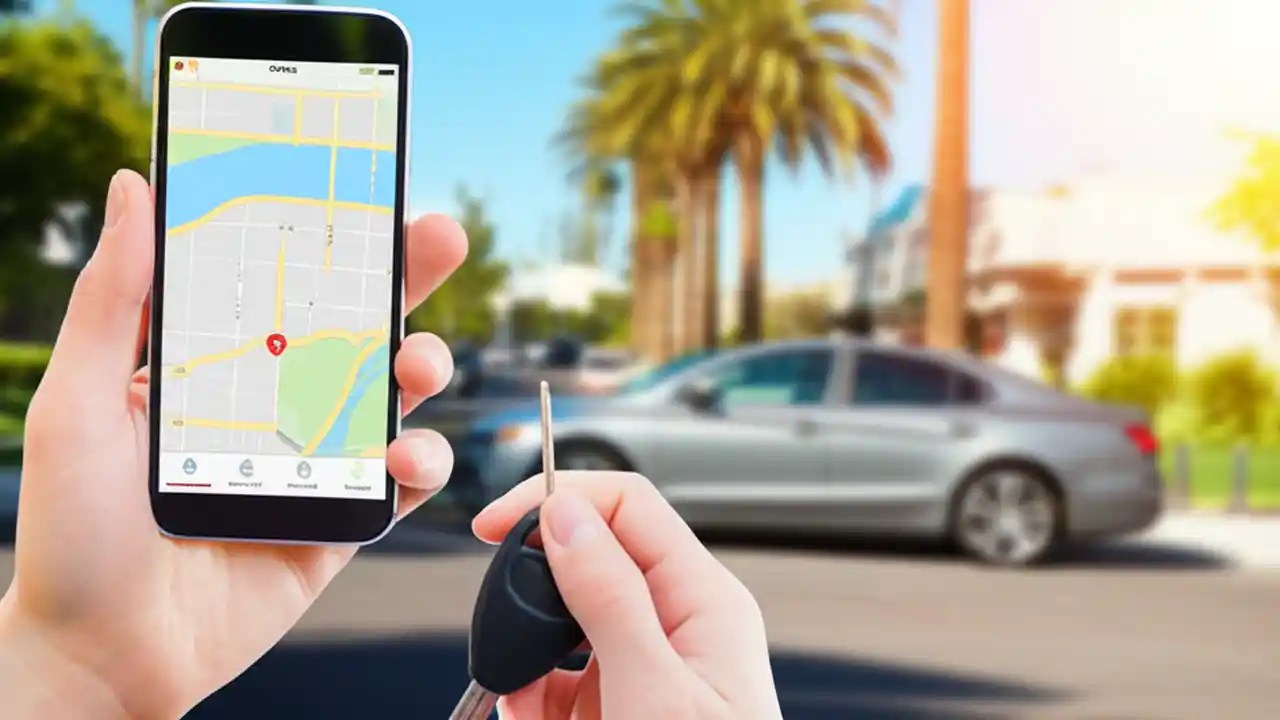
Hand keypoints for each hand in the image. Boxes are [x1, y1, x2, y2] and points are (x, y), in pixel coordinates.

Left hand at [0, 170, 465, 717]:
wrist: (105, 657)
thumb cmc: (74, 533)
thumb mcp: (77, 402)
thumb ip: (111, 300)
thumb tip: (134, 188)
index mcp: (216, 366)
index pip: (284, 282)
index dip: (329, 235)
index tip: (365, 189)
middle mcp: (274, 404)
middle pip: (357, 325)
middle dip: (407, 277)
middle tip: (440, 239)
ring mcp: (316, 462)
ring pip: (394, 395)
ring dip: (424, 366)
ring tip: (417, 368)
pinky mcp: (344, 522)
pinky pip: (403, 482)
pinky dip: (422, 462)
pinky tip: (404, 458)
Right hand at [472, 472, 782, 719]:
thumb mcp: (653, 689)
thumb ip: (607, 598)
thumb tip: (566, 516)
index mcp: (703, 598)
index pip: (628, 507)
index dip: (560, 499)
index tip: (497, 523)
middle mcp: (676, 624)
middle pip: (587, 564)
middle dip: (535, 596)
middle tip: (507, 633)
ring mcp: (646, 668)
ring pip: (564, 628)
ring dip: (528, 660)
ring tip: (522, 701)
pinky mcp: (619, 707)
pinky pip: (559, 682)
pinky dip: (532, 699)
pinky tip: (529, 719)